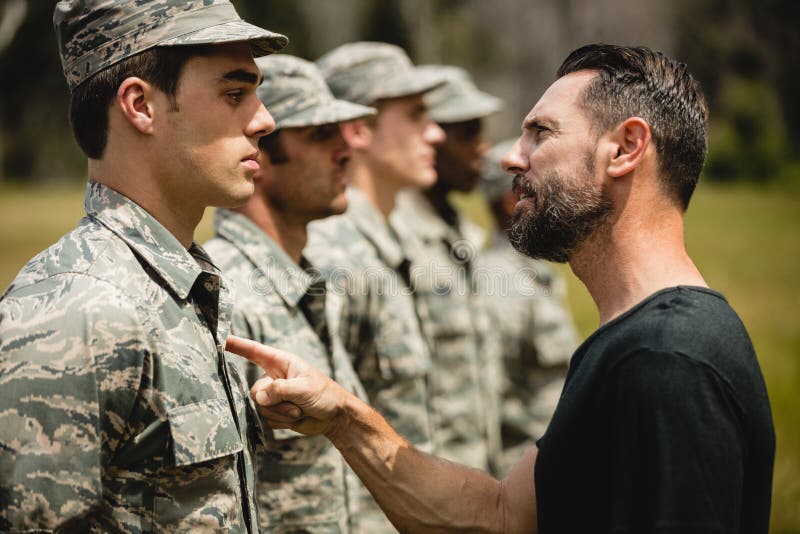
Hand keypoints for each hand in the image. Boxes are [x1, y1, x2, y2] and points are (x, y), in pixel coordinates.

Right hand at [225, 335, 349, 435]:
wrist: (334, 417)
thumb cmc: (324, 395)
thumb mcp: (304, 388)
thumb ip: (279, 390)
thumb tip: (259, 397)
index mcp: (281, 362)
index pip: (253, 351)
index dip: (236, 345)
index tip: (219, 340)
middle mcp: (273, 377)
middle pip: (255, 391)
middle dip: (274, 401)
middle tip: (295, 403)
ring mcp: (273, 395)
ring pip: (260, 408)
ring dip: (281, 413)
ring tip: (299, 410)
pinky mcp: (275, 412)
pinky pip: (266, 419)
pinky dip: (282, 421)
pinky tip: (296, 417)